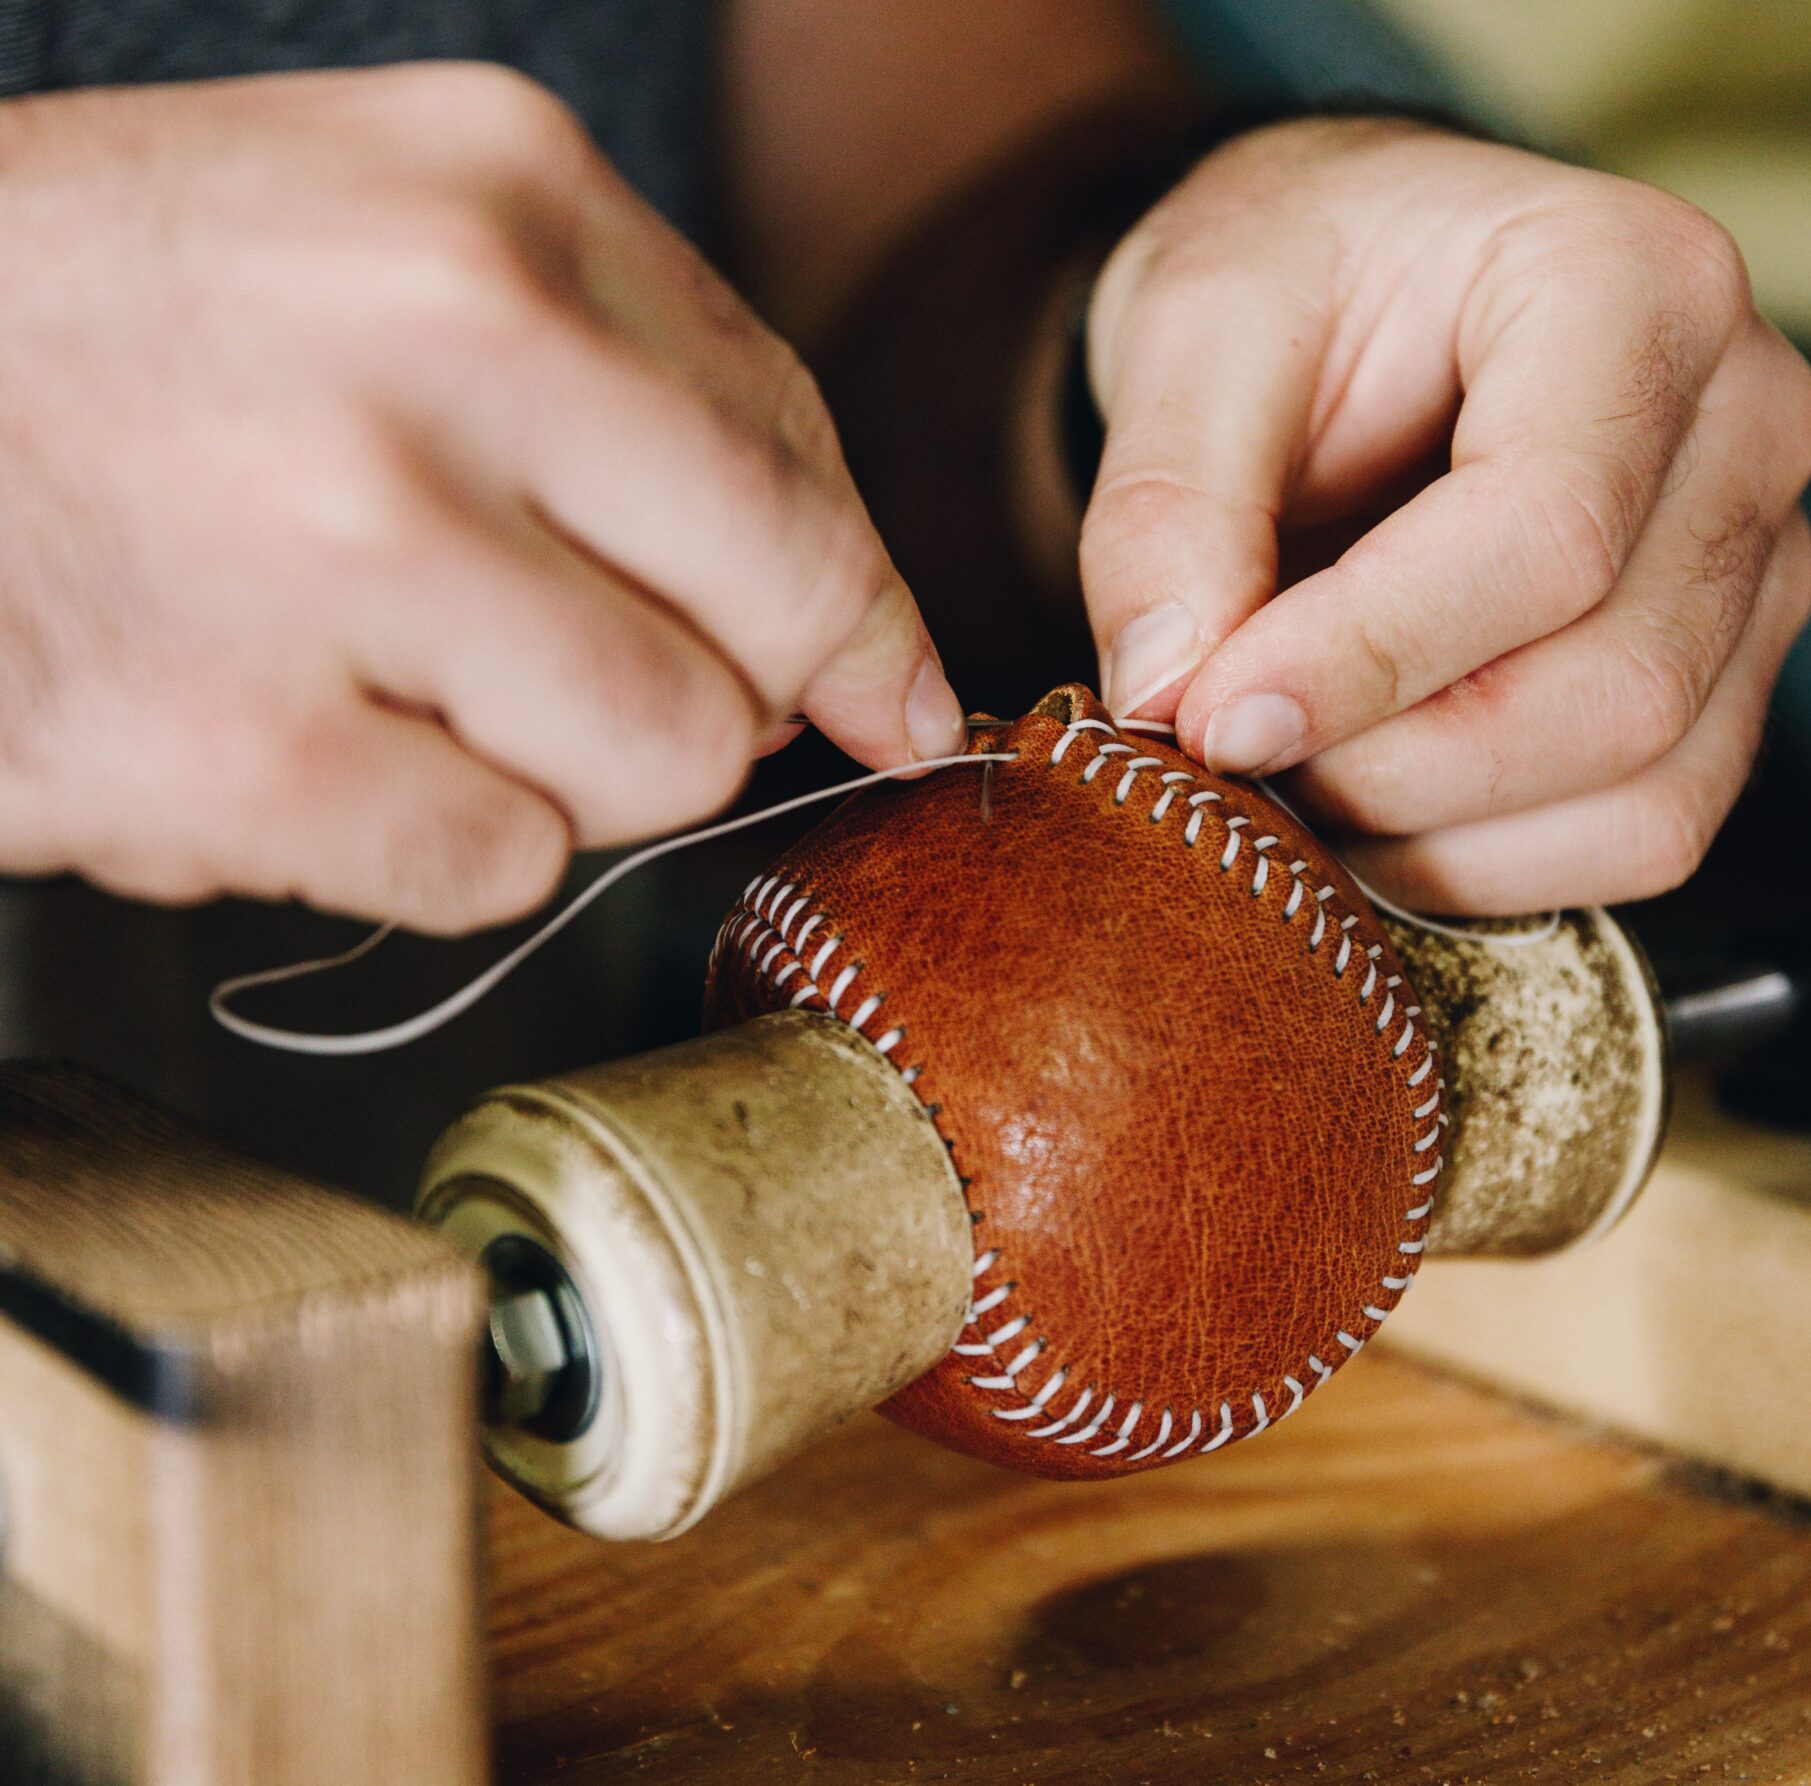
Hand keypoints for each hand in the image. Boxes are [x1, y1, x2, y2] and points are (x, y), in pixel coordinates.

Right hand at [0, 66, 963, 932]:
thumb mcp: (361, 252)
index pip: (797, 447)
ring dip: (542, 768)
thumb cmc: (91, 342)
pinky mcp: (246, 747)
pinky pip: (494, 865)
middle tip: (578, 679)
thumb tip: (845, 640)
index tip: (875, 679)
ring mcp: (344, 546)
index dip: (850, 601)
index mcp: (497, 193)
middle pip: (775, 621)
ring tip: (367, 681)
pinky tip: (277, 741)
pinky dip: (408, 843)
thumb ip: (621, 405)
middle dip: (721, 692)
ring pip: (657, 763)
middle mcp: (443, 339)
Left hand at [1080, 119, 1810, 911]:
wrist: (1362, 299)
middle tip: (1235, 750)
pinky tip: (1373, 808)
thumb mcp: (1189, 330)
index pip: (1546, 532)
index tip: (1211, 719)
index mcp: (1636, 282)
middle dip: (1391, 768)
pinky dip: (1489, 865)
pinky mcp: (1731, 673)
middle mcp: (1746, 422)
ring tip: (1293, 773)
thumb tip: (1169, 695)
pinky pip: (1646, 835)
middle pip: (1615, 689)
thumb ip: (1164, 509)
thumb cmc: (1297, 286)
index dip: (1364, 658)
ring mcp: (1758, 562)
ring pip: (1646, 793)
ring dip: (1436, 832)